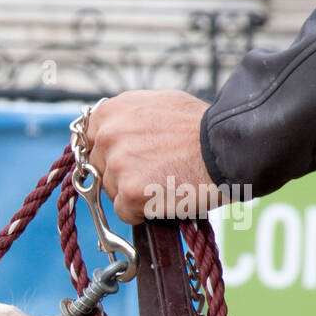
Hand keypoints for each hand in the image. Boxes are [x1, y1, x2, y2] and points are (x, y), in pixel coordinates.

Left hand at [85, 91, 215, 224]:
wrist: (227, 146)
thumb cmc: (200, 127)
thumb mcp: (157, 103)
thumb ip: (127, 117)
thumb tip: (107, 130)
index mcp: (110, 111)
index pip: (87, 140)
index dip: (105, 153)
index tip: (121, 159)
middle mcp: (107, 135)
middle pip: (98, 168)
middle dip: (120, 173)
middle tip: (153, 170)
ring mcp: (116, 165)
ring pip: (111, 191)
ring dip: (133, 192)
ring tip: (164, 179)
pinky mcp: (128, 192)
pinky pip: (125, 212)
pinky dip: (143, 211)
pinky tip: (164, 195)